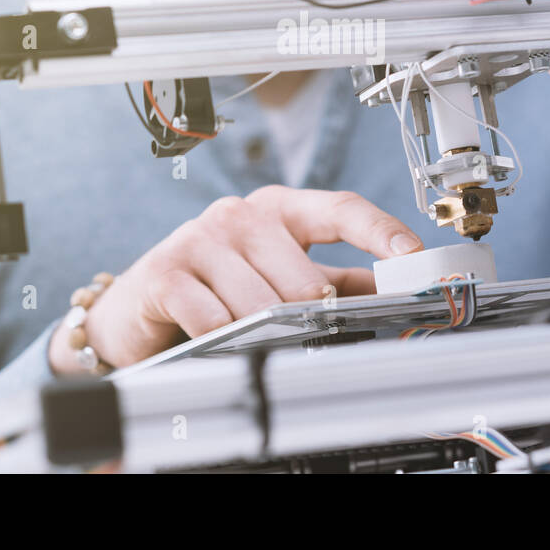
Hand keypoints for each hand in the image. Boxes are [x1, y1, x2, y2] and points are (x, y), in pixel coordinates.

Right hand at [50, 186, 422, 369]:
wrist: (138, 307)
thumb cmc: (215, 286)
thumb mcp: (279, 277)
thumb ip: (337, 279)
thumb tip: (394, 287)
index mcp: (276, 209)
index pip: (340, 209)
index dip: (380, 231)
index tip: (411, 255)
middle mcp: (240, 214)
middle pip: (305, 275)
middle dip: (310, 316)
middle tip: (300, 333)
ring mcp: (201, 237)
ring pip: (263, 302)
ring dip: (264, 333)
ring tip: (249, 338)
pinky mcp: (167, 270)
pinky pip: (216, 318)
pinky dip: (225, 339)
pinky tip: (218, 340)